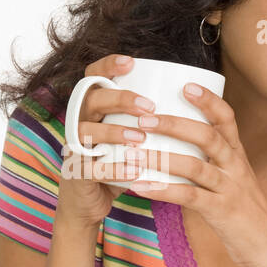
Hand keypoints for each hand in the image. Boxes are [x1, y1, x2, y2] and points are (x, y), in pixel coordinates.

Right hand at [54, 54, 155, 228]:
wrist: (90, 203)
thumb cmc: (116, 164)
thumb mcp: (129, 138)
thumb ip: (146, 120)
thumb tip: (193, 101)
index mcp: (92, 108)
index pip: (92, 77)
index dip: (107, 65)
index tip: (131, 62)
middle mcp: (79, 122)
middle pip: (91, 99)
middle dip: (120, 99)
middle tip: (149, 107)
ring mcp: (74, 147)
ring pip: (86, 131)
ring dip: (115, 133)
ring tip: (141, 138)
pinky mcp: (75, 173)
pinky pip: (90, 168)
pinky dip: (113, 170)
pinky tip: (134, 171)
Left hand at [126, 82, 266, 266]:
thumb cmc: (242, 214)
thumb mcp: (231, 181)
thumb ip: (209, 163)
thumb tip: (173, 147)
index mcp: (237, 155)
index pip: (227, 118)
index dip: (208, 100)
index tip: (185, 85)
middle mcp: (236, 167)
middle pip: (207, 136)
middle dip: (174, 124)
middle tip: (144, 118)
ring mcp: (230, 189)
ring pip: (195, 165)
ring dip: (161, 157)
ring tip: (132, 152)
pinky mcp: (222, 212)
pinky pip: (190, 197)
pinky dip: (163, 190)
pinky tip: (139, 187)